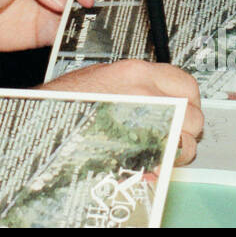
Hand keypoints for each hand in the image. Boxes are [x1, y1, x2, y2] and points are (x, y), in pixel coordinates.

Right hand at [40, 60, 204, 164]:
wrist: (41, 122)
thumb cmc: (62, 103)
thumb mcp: (99, 80)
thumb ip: (131, 88)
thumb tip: (153, 102)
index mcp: (135, 71)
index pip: (185, 83)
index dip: (188, 103)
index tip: (184, 111)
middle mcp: (144, 91)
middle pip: (193, 112)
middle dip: (189, 129)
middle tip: (177, 137)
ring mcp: (144, 119)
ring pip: (187, 138)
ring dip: (180, 150)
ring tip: (165, 154)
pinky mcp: (137, 146)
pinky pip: (167, 158)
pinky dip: (165, 165)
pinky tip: (152, 165)